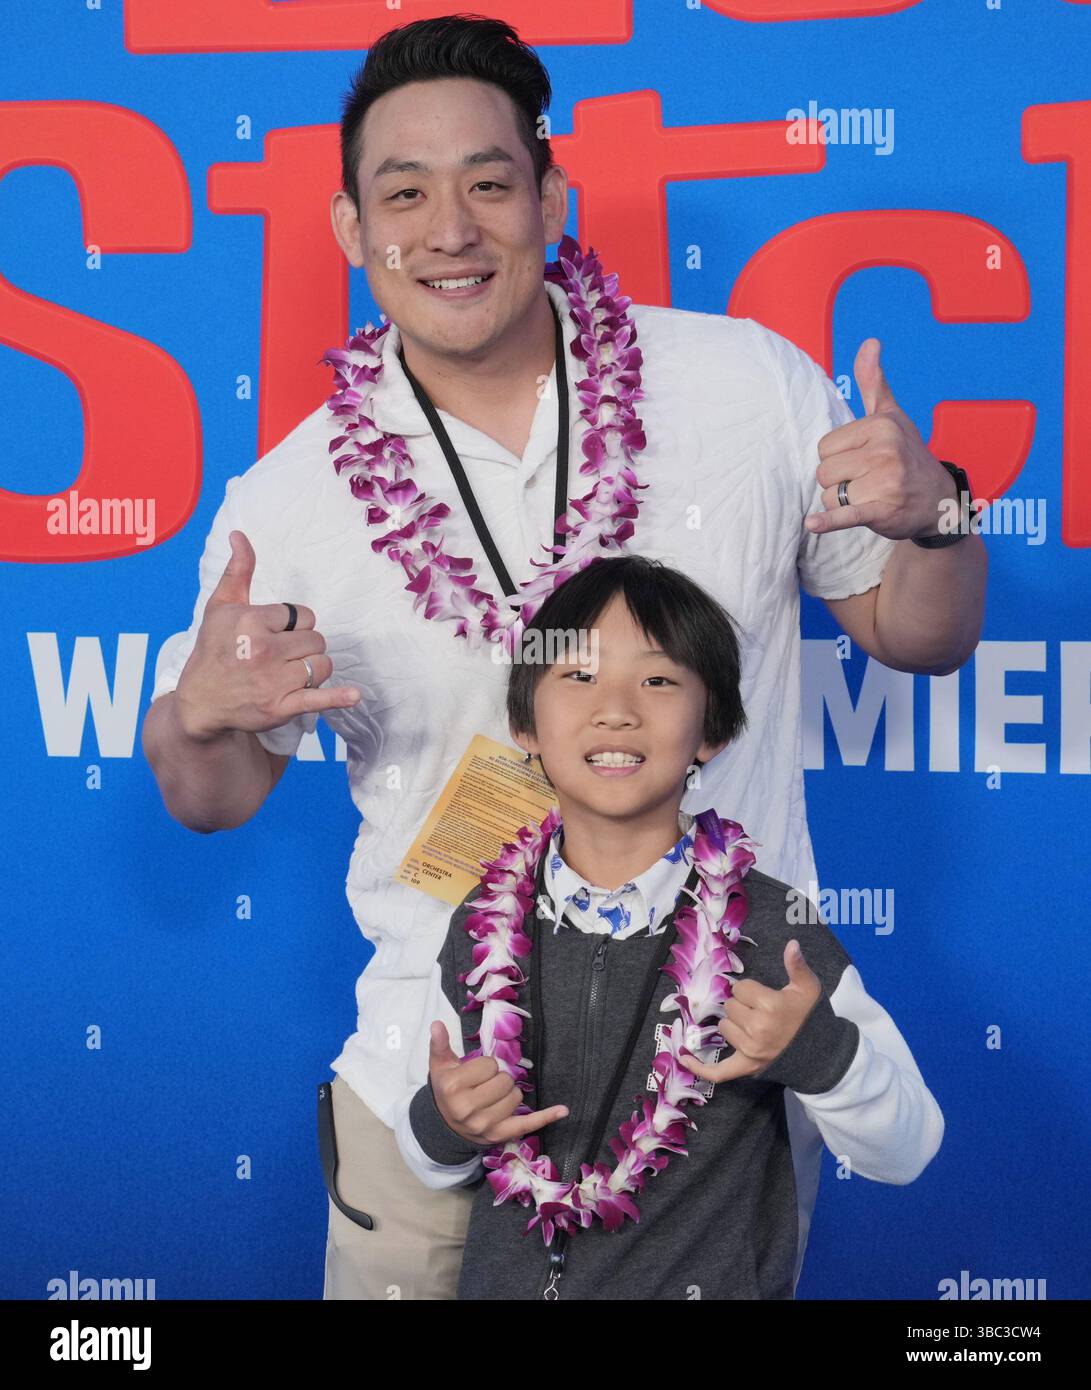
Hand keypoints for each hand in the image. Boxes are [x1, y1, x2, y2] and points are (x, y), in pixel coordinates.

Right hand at [174, 529, 360, 741]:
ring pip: (322, 665)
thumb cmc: (213, 650)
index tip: (274, 635)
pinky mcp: (281, 707)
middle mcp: (263, 649)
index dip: (294, 626)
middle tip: (280, 656)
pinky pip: (318, 699)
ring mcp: (274, 681)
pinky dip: (338, 698)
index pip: (303, 616)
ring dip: (313, 669)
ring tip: (290, 674)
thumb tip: (239, 535)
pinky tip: (354, 696)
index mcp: (252, 621)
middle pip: (316, 640)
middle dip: (304, 647)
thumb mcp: (221, 606)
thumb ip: (238, 570)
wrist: (201, 702)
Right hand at [428, 1021, 567, 1145]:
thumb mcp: (439, 1066)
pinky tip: (563, 1110)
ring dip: (509, 1093)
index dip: (485, 1066)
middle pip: (505, 1080)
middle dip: (498, 1078)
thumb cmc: (446, 1090)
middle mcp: (467, 1108)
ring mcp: (484, 1124)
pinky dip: (546, 1117)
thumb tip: (438, 1023)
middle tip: (485, 1085)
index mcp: (453, 1087)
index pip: (489, 1064)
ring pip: (516, 1097)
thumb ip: (439, 1044)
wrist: (444, 1125)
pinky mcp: (499, 1135)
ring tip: (493, 1097)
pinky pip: (528, 1124)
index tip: (475, 1073)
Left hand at [677, 940, 822, 1083]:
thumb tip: (791, 943)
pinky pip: (719, 1071)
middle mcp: (757, 1027)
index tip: (763, 996)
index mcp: (770, 1005)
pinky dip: (700, 1067)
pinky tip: (683, 1058)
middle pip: (730, 1006)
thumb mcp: (808, 987)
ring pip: (723, 1028)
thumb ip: (797, 965)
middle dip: (742, 1005)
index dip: (750, 990)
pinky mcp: (747, 1066)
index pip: (740, 988)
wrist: (821, 1051)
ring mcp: (751, 1049)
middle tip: (761, 1011)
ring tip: (754, 1026)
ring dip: (734, 1024)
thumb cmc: (811, 1016)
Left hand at [805, 338, 959, 540]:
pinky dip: (828, 522)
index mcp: (881, 426)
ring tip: (869, 497)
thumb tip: (870, 342)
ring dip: (841, 503)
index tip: (862, 461)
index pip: (824, 448)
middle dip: (837, 482)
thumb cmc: (907, 455)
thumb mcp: (892, 416)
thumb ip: (874, 382)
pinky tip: (813, 524)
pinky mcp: (882, 510)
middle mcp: (885, 451)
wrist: (938, 500)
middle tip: (866, 482)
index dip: (837, 459)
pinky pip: (845, 515)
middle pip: (823, 472)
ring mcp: (885, 481)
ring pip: (829, 496)